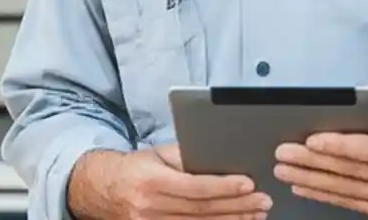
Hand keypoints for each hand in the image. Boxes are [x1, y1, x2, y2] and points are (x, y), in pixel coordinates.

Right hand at [71, 144, 272, 219]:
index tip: (249, 183)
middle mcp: (150, 206)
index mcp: (151, 180)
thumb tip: (219, 159)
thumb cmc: (136, 167)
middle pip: (202, 210)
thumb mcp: (157, 154)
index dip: (224, 186)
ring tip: (256, 214)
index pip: (195, 187)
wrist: (104, 189)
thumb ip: (185, 157)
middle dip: (237, 206)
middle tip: (263, 200)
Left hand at [272, 97, 367, 219]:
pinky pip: (348, 202)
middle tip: (284, 153)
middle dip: (312, 162)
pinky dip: (321, 194)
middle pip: (349, 171)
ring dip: (310, 180)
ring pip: (344, 189)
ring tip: (284, 170)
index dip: (337, 146)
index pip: (367, 150)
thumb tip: (353, 102)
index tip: (310, 140)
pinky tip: (301, 186)